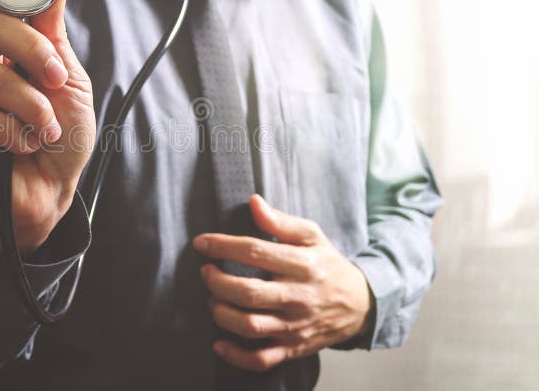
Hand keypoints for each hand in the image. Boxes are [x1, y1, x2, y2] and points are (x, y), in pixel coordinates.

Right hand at [0, 0, 95, 254]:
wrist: (52, 190)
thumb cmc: (60, 136)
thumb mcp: (67, 80)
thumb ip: (51, 35)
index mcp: (1, 44)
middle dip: (34, 53)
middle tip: (58, 81)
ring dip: (32, 108)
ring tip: (45, 131)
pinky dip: (9, 132)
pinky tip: (17, 146)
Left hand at [193, 195, 372, 371]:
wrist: (361, 305)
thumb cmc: (328, 265)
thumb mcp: (312, 236)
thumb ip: (280, 221)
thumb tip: (253, 202)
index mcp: (303, 264)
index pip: (255, 252)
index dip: (222, 246)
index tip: (201, 242)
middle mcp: (298, 297)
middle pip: (248, 293)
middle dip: (217, 282)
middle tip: (206, 272)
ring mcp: (295, 326)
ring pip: (250, 326)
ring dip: (221, 314)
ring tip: (212, 299)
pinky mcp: (294, 349)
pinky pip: (261, 359)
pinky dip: (235, 355)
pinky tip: (219, 343)